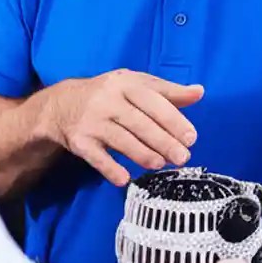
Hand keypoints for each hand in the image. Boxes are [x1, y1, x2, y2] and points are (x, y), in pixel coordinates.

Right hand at [46, 69, 203, 185]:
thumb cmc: (109, 94)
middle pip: (139, 123)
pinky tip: (125, 179)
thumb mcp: (135, 85)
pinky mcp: (79, 141)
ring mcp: (92, 121)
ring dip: (143, 155)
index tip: (191, 138)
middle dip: (163, 142)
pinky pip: (96, 157)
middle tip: (182, 157)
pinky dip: (110, 169)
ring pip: (121, 140)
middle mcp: (107, 100)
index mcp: (125, 83)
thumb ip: (167, 91)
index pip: (153, 102)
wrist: (62, 104)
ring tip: (160, 165)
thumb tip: (199, 92)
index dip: (174, 120)